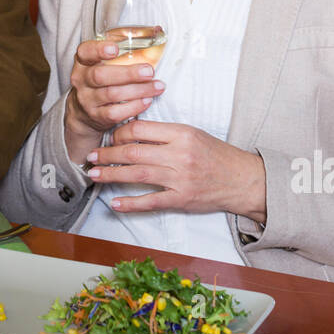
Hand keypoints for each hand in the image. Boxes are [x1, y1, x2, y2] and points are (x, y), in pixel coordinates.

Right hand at [63, 38, 164, 163]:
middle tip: (149, 71)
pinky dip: (134, 107)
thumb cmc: (101, 79)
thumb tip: (158, 30)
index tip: (114, 49)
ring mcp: (87, 100)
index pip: (85, 52)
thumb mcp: (103, 62)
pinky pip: (115, 113)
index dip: (98, 50)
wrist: (83, 111)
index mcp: (83, 61)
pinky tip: (147, 100)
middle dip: (127, 73)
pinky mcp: (96, 117)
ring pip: (112, 94)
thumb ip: (124, 47)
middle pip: (100, 76)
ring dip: (138, 90)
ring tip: (157, 86)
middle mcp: (81, 80)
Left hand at [86, 120, 264, 222]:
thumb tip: (133, 132)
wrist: (242, 179)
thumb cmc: (215, 155)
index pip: (140, 130)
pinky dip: (131, 203)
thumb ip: (165, 133)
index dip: (120, 133)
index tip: (110, 138)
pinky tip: (115, 203)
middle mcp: (179, 155)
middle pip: (133, 153)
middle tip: (91, 156)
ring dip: (112, 175)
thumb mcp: (192, 134)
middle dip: (108, 154)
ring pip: (137, 175)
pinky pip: (151, 201)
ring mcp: (180, 178)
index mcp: (181, 134)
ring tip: (95, 174)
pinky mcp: (181, 199)